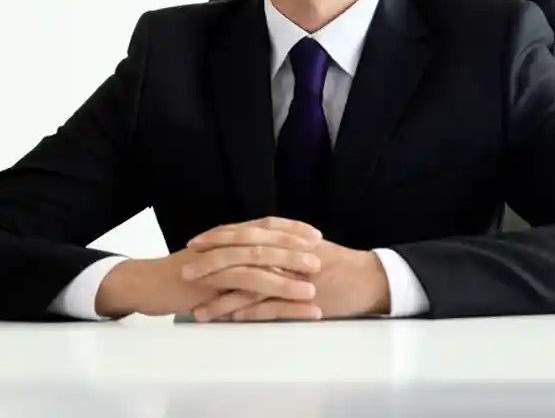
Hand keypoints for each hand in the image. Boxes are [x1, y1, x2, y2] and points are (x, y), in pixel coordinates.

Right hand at [95, 217, 321, 317]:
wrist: (143, 284)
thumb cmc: (175, 277)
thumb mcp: (208, 265)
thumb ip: (231, 262)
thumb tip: (257, 265)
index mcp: (225, 238)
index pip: (262, 225)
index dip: (289, 227)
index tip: (314, 233)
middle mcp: (224, 244)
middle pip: (266, 240)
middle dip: (296, 247)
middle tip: (322, 254)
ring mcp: (217, 263)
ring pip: (260, 263)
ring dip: (290, 273)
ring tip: (313, 285)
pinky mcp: (212, 283)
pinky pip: (250, 287)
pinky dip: (278, 295)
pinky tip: (297, 305)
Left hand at [184, 224, 390, 322]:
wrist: (369, 278)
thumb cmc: (338, 263)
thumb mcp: (305, 245)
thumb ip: (279, 243)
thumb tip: (252, 243)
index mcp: (285, 237)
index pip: (244, 233)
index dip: (218, 237)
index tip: (195, 242)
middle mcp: (285, 253)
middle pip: (239, 255)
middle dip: (209, 264)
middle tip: (185, 271)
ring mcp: (291, 277)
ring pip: (248, 284)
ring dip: (220, 297)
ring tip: (198, 309)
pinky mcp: (300, 299)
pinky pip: (267, 307)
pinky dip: (246, 314)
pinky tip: (228, 320)